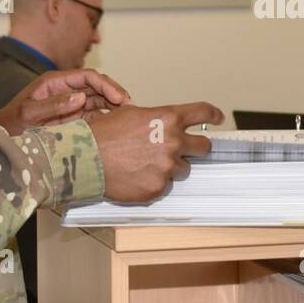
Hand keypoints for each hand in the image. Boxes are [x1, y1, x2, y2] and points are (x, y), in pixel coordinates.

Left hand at [0, 68, 131, 134]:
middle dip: (114, 93)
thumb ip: (52, 105)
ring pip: (99, 100)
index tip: (119, 97)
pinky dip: (107, 118)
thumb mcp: (27, 114)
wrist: (1, 142)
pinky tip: (116, 125)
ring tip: (127, 116)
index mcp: (55, 83)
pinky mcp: (73, 118)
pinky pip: (95, 115)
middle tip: (130, 107)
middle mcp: (65, 91)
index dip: (106, 85)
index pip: (88, 77)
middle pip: (97, 86)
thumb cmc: (10, 125)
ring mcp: (70, 104)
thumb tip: (81, 97)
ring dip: (114, 106)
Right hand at [89, 101, 224, 202]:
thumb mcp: (130, 114)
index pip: (202, 113)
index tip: (218, 118)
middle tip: (182, 150)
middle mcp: (173, 143)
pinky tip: (137, 176)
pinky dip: (155, 182)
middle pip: (204, 147)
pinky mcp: (158, 188)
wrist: (85, 159)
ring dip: (171, 167)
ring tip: (146, 164)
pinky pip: (166, 186)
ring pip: (183, 169)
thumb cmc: (103, 134)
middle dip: (196, 148)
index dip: (213, 115)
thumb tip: (163, 123)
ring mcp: (167, 168)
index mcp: (168, 119)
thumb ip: (155, 119)